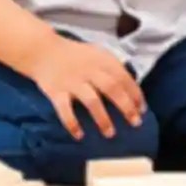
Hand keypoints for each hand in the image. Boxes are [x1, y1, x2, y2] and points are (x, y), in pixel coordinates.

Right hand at [28, 35, 145, 139]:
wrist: (43, 50)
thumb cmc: (75, 55)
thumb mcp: (98, 53)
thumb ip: (112, 67)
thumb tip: (131, 85)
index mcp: (102, 60)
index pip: (124, 77)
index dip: (135, 94)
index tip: (142, 110)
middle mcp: (89, 71)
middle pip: (112, 89)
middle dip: (126, 107)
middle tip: (135, 123)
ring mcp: (73, 82)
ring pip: (92, 101)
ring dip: (103, 118)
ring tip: (110, 134)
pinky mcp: (56, 92)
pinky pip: (65, 110)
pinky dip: (72, 123)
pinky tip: (79, 135)